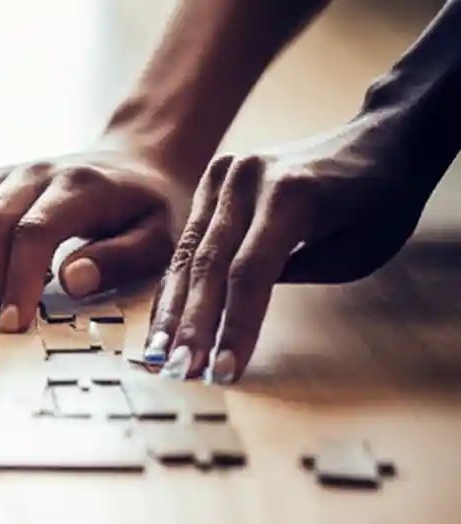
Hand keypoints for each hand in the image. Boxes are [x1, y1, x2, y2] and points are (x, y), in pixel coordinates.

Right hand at [0, 146, 185, 331]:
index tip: (15, 323)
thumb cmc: (149, 209)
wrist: (138, 161)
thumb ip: (120, 260)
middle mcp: (34, 173)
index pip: (32, 232)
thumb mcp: (160, 239)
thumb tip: (72, 282)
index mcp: (79, 186)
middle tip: (12, 309)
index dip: (17, 281)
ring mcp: (3, 174)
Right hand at [145, 116, 428, 382]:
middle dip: (191, 325)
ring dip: (171, 311)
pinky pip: (188, 241)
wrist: (378, 139)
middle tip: (177, 371)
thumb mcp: (357, 251)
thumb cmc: (380, 201)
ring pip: (188, 254)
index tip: (224, 371)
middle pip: (209, 264)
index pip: (250, 272)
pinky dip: (176, 285)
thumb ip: (295, 276)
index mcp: (292, 194)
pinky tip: (162, 323)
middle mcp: (248, 179)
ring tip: (156, 357)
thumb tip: (237, 310)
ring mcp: (226, 175)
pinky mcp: (213, 180)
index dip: (234, 325)